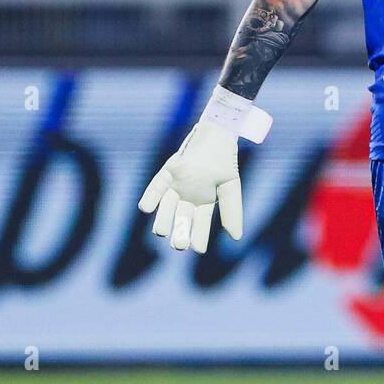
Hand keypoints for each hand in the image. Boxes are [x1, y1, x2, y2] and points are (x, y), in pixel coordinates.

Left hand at [138, 86, 271, 252]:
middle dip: (180, 233)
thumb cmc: (224, 161)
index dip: (199, 237)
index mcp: (205, 202)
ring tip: (161, 232)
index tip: (198, 249)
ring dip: (163, 220)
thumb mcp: (231, 187)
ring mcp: (176, 186)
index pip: (200, 224)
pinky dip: (151, 198)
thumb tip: (236, 237)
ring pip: (166, 208)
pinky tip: (147, 209)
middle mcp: (188, 197)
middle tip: (179, 244)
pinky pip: (156, 188)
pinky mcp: (167, 174)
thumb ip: (232, 211)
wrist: (216, 134)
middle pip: (181, 220)